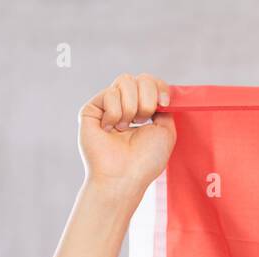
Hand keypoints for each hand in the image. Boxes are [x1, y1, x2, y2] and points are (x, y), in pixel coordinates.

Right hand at [78, 73, 175, 197]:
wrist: (124, 175)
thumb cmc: (145, 160)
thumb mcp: (166, 132)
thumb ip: (165, 109)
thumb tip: (160, 92)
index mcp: (144, 111)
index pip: (151, 83)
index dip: (159, 87)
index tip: (164, 104)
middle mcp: (126, 106)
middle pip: (140, 78)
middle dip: (147, 99)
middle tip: (143, 120)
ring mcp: (108, 106)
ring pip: (125, 81)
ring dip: (131, 107)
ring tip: (125, 128)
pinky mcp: (92, 109)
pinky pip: (110, 93)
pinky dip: (115, 113)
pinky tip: (110, 129)